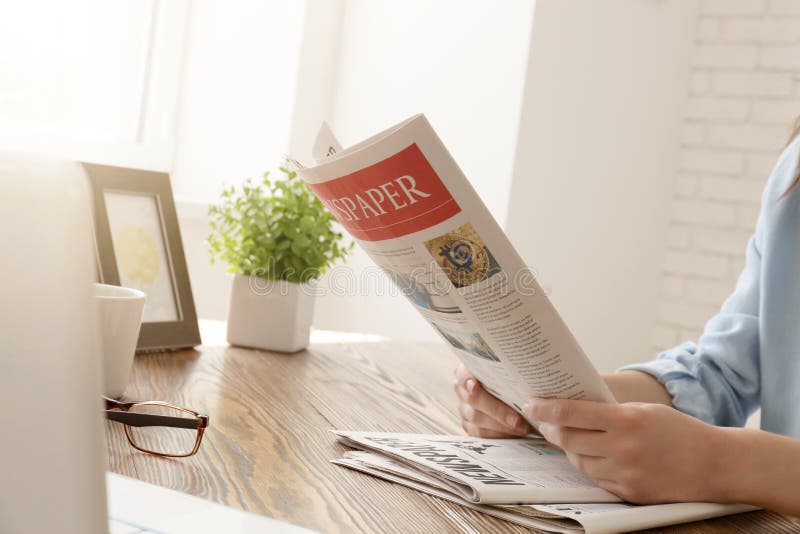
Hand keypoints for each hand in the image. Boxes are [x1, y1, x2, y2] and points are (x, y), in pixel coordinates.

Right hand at [454, 363, 529, 437]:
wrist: (505, 386)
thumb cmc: (507, 374)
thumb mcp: (504, 368)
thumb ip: (507, 369)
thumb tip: (524, 369)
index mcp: (465, 371)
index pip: (463, 375)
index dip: (468, 381)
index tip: (475, 385)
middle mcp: (462, 390)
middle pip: (474, 401)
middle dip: (497, 411)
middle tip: (517, 419)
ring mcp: (464, 409)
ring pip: (477, 420)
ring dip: (502, 426)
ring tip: (523, 427)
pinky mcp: (469, 425)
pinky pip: (481, 434)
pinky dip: (499, 434)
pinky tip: (515, 433)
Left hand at [523, 398, 725, 503]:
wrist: (714, 464)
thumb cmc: (677, 430)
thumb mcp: (643, 410)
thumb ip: (609, 410)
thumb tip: (572, 408)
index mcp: (625, 421)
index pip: (570, 414)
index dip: (544, 409)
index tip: (531, 404)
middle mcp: (622, 449)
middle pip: (568, 439)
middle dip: (551, 429)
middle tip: (543, 421)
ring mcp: (625, 474)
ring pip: (579, 461)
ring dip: (570, 449)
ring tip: (569, 437)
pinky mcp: (628, 493)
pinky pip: (596, 479)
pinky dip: (590, 466)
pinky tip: (593, 455)